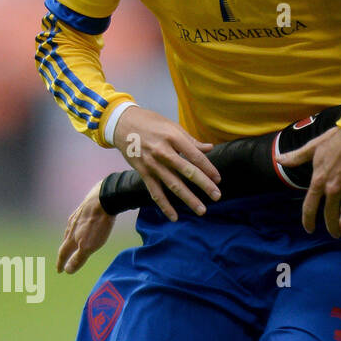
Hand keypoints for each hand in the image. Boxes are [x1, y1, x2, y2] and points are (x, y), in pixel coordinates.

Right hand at [57, 181, 114, 273]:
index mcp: (72, 237)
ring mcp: (77, 216)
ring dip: (70, 238)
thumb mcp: (89, 246)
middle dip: (64, 251)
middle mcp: (71, 227)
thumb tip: (68, 270)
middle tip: (63, 257)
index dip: (61, 262)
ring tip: (71, 242)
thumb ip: (78, 258)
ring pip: (71, 230)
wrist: (103, 199)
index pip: (63, 253)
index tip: (59, 270)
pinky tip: (82, 225)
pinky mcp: (85, 208)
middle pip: (65, 241)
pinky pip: (78, 221)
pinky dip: (77, 227)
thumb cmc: (97, 225)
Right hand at [112, 105, 220, 220]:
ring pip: (173, 185)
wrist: (121, 124)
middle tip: (217, 196)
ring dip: (188, 199)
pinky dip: (164, 206)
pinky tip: (174, 217)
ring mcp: (152, 164)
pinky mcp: (143, 172)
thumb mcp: (172, 126)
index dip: (208, 169)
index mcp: (173, 137)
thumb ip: (191, 141)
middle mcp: (163, 151)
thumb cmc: (151, 123)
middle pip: (187, 171)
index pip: (195, 156)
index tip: (218, 180)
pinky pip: (155, 192)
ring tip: (201, 210)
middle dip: (204, 185)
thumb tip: (210, 148)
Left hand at [277, 127, 340, 237]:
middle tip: (334, 234)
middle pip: (330, 215)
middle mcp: (333, 188)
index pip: (310, 206)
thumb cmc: (335, 139)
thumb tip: (279, 160)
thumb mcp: (313, 147)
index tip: (309, 229)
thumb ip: (296, 157)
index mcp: (319, 180)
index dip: (308, 221)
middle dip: (331, 228)